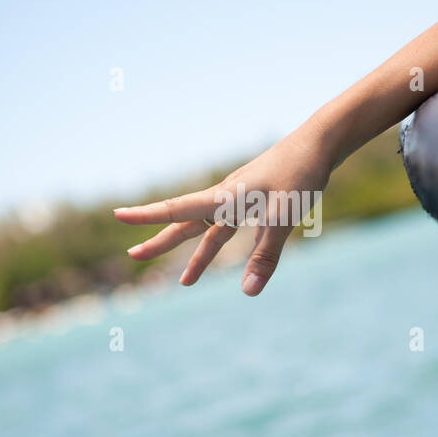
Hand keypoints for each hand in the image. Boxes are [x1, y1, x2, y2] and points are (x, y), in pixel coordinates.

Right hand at [113, 124, 333, 295]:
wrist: (320, 144)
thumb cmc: (302, 174)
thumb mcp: (285, 217)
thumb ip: (266, 255)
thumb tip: (248, 292)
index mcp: (225, 197)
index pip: (177, 209)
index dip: (146, 216)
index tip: (117, 215)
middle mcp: (226, 196)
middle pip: (185, 223)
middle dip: (160, 242)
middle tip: (134, 256)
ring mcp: (239, 198)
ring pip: (208, 230)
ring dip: (196, 255)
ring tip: (185, 282)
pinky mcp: (254, 199)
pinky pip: (230, 227)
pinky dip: (222, 245)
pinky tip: (225, 260)